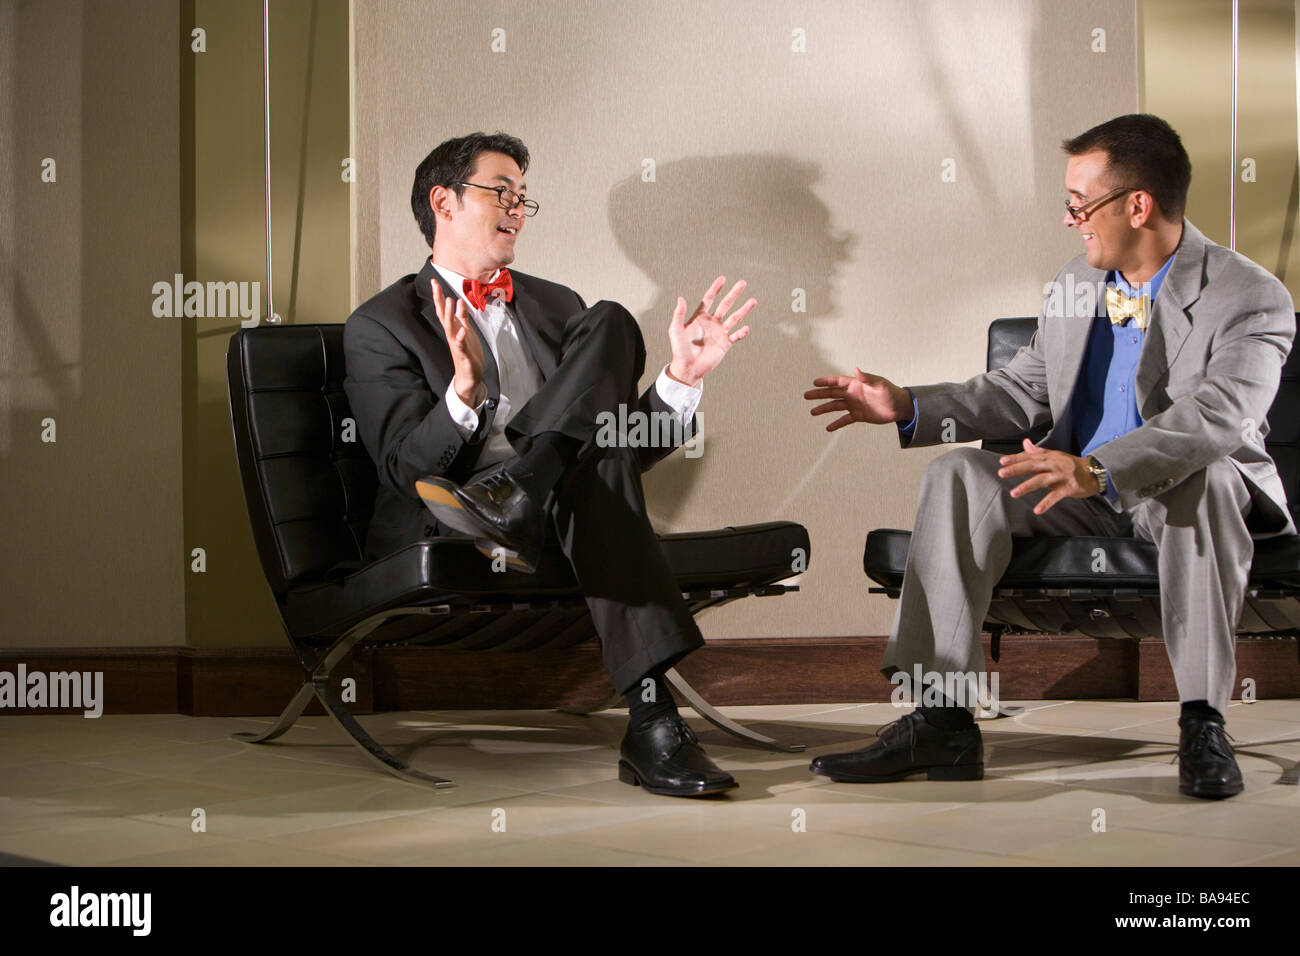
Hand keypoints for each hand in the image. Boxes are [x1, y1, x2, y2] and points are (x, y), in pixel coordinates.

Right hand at [432, 279, 484, 406]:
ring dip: (449, 314)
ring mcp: (456, 343)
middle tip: (436, 286)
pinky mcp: (463, 353)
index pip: (443, 309)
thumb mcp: (466, 330)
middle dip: (439, 300)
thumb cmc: (467, 352)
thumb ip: (462, 317)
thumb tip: (458, 302)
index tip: (434, 282)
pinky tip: (463, 329)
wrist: (469, 374)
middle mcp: (451, 334)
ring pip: (450, 327)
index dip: (439, 295)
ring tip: (448, 301)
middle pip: (443, 315)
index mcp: (452, 328)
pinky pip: (461, 344)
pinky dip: (461, 336)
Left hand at [666, 275, 755, 386]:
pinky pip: (736, 336)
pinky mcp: (725, 344)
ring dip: (743, 310)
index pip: (709, 299)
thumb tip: (680, 298)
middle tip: (742, 283)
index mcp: (700, 317)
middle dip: (734, 294)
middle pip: (725, 305)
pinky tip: (746, 327)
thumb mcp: (675, 330)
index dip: (716, 288)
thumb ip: (678, 314)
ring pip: (734, 318)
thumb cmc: (679, 350)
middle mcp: (712, 323)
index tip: (723, 279)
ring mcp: (720, 333)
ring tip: (753, 301)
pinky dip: (741, 332)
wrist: (687, 368)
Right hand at [805, 368, 910, 430]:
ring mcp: (854, 405)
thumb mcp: (879, 384)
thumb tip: (856, 369)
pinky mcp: (858, 416)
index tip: (814, 383)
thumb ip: (867, 378)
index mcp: (855, 385)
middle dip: (819, 395)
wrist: (899, 407)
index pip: (837, 382)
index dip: (826, 381)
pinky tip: (828, 428)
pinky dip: (836, 424)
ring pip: (835, 407)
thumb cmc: (890, 393)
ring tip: (812, 412)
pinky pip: (844, 420)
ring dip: (824, 409)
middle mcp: (852, 394)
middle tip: (806, 396)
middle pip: (832, 394)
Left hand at [997, 438, 1100, 513]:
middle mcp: (1053, 465)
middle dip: (1016, 469)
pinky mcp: (1069, 488)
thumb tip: (1025, 442)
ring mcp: (1061, 476)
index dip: (1015, 458)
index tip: (1002, 461)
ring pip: (1041, 480)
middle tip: (1001, 473)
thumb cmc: (1071, 465)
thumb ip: (1038, 451)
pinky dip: (1046, 503)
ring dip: (1027, 486)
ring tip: (1014, 493)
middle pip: (1032, 465)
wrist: (1094, 472)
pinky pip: (1055, 496)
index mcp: (1048, 457)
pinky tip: (1037, 510)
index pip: (1029, 456)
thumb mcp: (1055, 455)